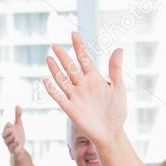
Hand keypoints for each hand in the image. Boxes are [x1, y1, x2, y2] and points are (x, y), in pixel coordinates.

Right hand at [2, 105, 25, 155]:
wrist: (20, 149)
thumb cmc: (18, 136)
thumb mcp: (19, 125)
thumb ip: (18, 116)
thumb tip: (17, 105)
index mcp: (6, 131)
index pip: (7, 127)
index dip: (9, 126)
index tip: (11, 124)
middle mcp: (6, 138)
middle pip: (6, 133)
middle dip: (9, 131)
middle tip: (13, 130)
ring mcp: (9, 145)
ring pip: (8, 141)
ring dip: (12, 139)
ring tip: (15, 137)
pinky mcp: (13, 151)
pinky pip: (13, 149)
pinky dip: (15, 146)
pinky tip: (18, 143)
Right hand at [44, 32, 126, 148]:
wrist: (112, 132)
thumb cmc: (117, 111)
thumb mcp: (118, 88)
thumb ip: (115, 69)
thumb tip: (119, 48)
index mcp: (94, 78)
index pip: (84, 59)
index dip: (78, 46)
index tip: (73, 34)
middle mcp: (82, 85)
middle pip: (70, 67)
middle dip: (63, 56)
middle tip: (55, 45)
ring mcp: (75, 96)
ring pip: (62, 80)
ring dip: (55, 70)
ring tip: (49, 58)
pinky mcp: (70, 109)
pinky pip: (59, 97)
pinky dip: (52, 89)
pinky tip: (46, 80)